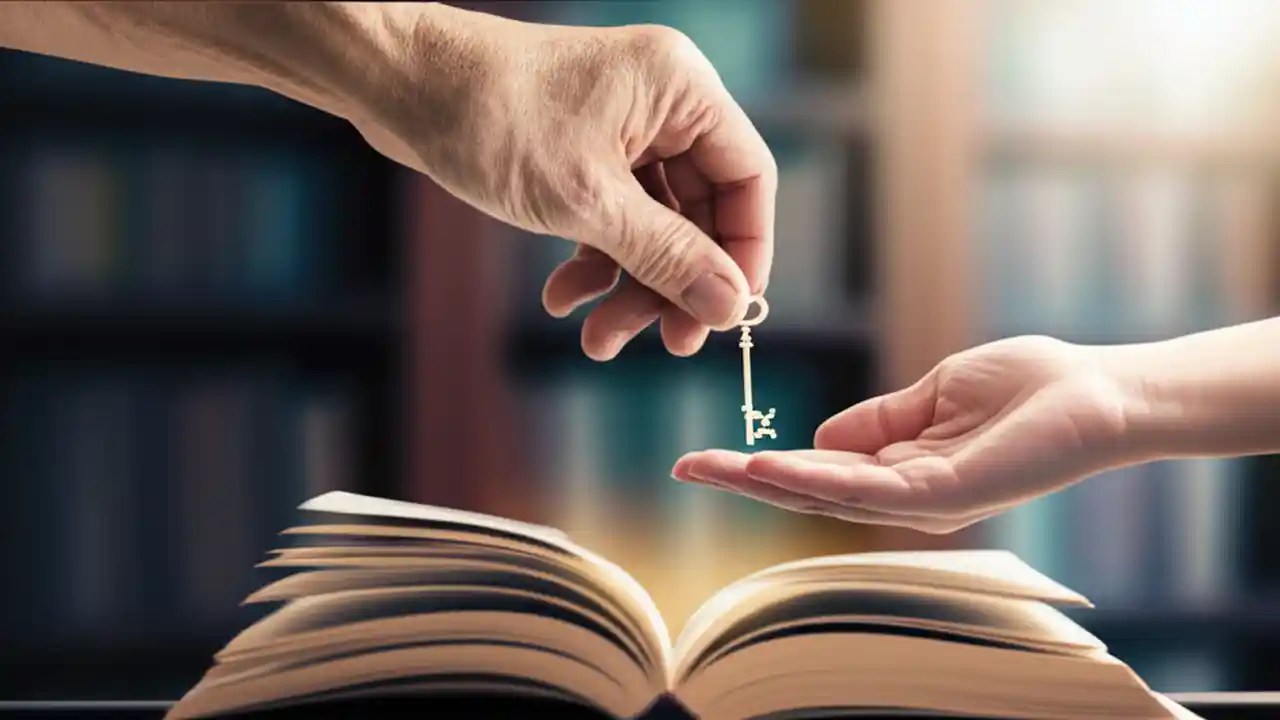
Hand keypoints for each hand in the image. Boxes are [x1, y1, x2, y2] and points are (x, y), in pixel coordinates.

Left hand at [347, 5, 775, 359]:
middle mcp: (660, 104)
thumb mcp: (588, 202)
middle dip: (674, 283)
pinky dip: (593, 263)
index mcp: (681, 90)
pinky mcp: (583, 152)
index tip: (726, 317)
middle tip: (663, 345)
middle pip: (700, 212)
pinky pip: (612, 219)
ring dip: (629, 286)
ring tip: (597, 338)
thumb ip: (667, 257)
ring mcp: (621, 128)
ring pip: (653, 225)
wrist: (399, 85)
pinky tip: (562, 299)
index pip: (748, 178)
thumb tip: (730, 308)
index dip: (745, 253)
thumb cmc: (491, 119)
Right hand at [671, 336, 1132, 533]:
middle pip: (807, 488)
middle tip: (682, 468)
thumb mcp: (933, 394)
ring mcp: (920, 498)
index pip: (815, 469)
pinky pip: (863, 487)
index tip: (707, 455)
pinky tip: (768, 465)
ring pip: (824, 493)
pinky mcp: (941, 492)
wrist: (1098, 392)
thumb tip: (817, 437)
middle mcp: (902, 493)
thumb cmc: (1028, 386)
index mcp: (899, 467)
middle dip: (742, 479)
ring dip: (762, 482)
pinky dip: (811, 476)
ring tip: (708, 467)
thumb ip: (878, 420)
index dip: (760, 464)